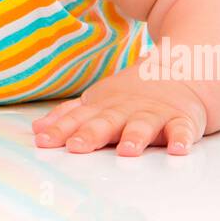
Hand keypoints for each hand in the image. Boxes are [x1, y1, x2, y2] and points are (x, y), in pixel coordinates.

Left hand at [31, 66, 207, 156]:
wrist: (179, 70)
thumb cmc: (131, 95)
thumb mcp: (97, 101)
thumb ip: (68, 116)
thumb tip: (36, 130)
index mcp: (103, 107)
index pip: (78, 118)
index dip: (60, 129)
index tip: (44, 141)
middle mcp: (126, 110)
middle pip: (106, 122)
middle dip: (90, 134)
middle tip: (76, 146)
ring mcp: (153, 114)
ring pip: (143, 125)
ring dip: (135, 137)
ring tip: (127, 150)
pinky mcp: (181, 119)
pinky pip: (182, 130)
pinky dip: (182, 138)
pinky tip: (179, 149)